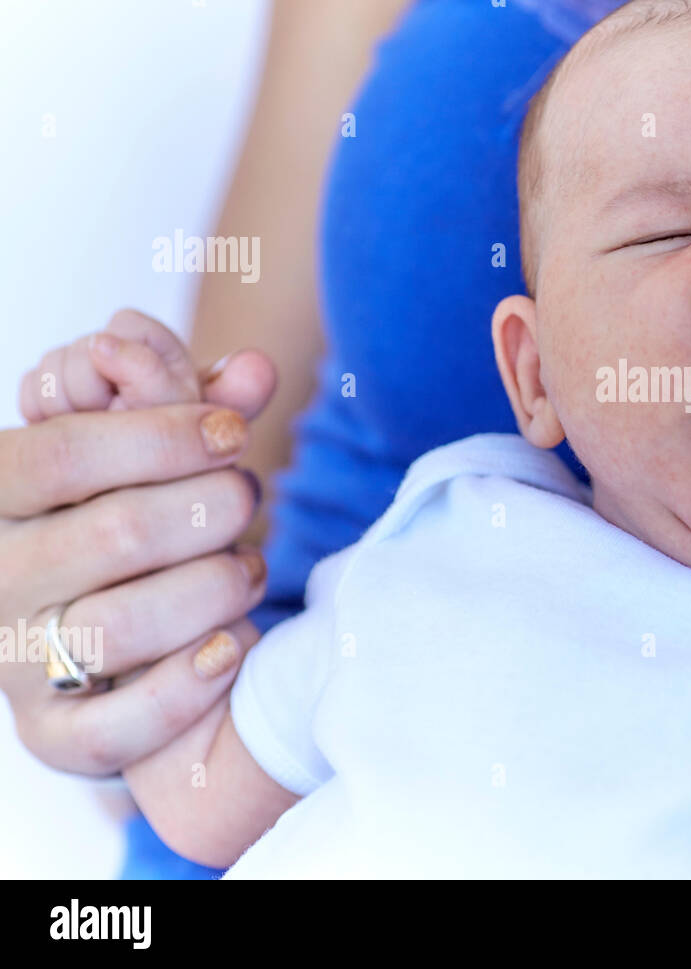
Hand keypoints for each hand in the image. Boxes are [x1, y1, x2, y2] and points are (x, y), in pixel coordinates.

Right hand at [1, 309, 275, 774]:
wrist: (112, 621)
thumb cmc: (135, 504)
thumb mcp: (154, 439)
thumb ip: (195, 396)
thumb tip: (253, 369)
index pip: (64, 452)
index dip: (162, 436)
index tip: (233, 432)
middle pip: (116, 534)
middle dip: (211, 509)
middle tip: (245, 498)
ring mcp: (15, 662)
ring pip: (121, 628)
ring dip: (213, 589)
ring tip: (246, 568)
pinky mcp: (52, 735)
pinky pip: (114, 729)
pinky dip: (186, 689)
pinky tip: (231, 646)